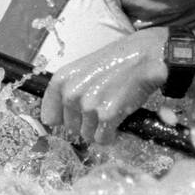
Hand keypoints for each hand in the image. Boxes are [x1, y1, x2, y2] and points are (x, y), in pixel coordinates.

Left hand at [40, 28, 168, 145]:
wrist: (145, 55)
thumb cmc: (117, 60)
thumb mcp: (84, 68)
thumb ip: (70, 90)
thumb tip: (59, 117)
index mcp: (62, 79)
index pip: (49, 116)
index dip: (64, 119)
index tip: (75, 118)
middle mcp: (71, 93)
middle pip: (71, 128)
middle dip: (86, 123)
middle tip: (102, 108)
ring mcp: (88, 105)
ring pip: (87, 135)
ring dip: (100, 129)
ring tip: (113, 111)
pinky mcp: (107, 116)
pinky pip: (103, 139)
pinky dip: (112, 136)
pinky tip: (119, 122)